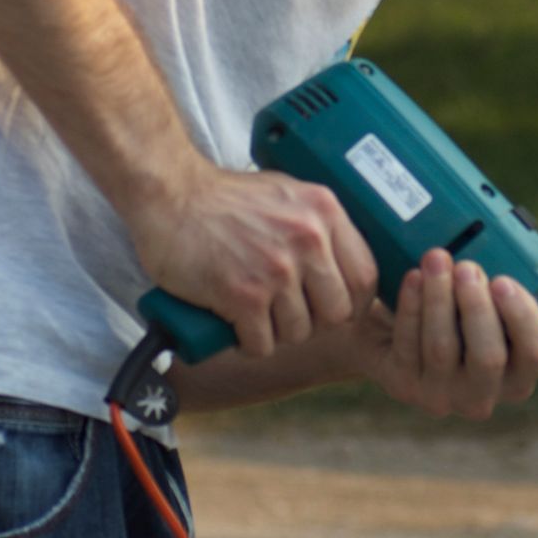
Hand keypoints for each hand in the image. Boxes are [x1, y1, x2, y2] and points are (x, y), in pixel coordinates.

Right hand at [131, 163, 378, 357]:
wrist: (171, 196)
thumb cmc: (225, 198)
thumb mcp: (287, 195)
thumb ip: (318, 223)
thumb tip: (343, 262)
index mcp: (324, 212)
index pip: (367, 275)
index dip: (354, 302)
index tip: (334, 308)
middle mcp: (308, 239)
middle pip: (338, 312)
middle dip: (315, 322)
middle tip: (287, 314)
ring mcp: (277, 268)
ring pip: (299, 332)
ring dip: (277, 333)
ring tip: (256, 316)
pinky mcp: (243, 294)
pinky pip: (262, 343)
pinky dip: (248, 343)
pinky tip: (236, 326)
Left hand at [354, 234, 537, 420]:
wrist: (404, 330)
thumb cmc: (467, 307)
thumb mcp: (504, 287)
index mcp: (520, 370)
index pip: (536, 353)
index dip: (522, 317)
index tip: (504, 280)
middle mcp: (485, 392)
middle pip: (488, 357)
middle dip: (476, 306)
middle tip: (467, 266)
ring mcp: (443, 395)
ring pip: (443, 349)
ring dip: (439, 298)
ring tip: (436, 259)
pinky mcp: (405, 386)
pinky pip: (408, 347)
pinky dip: (411, 307)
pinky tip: (413, 278)